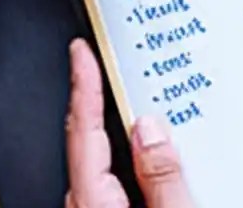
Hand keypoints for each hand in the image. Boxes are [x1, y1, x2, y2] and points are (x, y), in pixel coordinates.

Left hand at [64, 39, 195, 207]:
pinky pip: (118, 183)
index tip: (80, 51)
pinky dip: (133, 160)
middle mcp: (88, 207)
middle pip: (89, 142)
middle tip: (113, 63)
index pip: (84, 131)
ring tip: (145, 105)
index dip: (84, 84)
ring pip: (106, 164)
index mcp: (94, 201)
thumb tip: (152, 130)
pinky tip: (153, 157)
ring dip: (123, 133)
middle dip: (102, 100)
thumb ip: (162, 177)